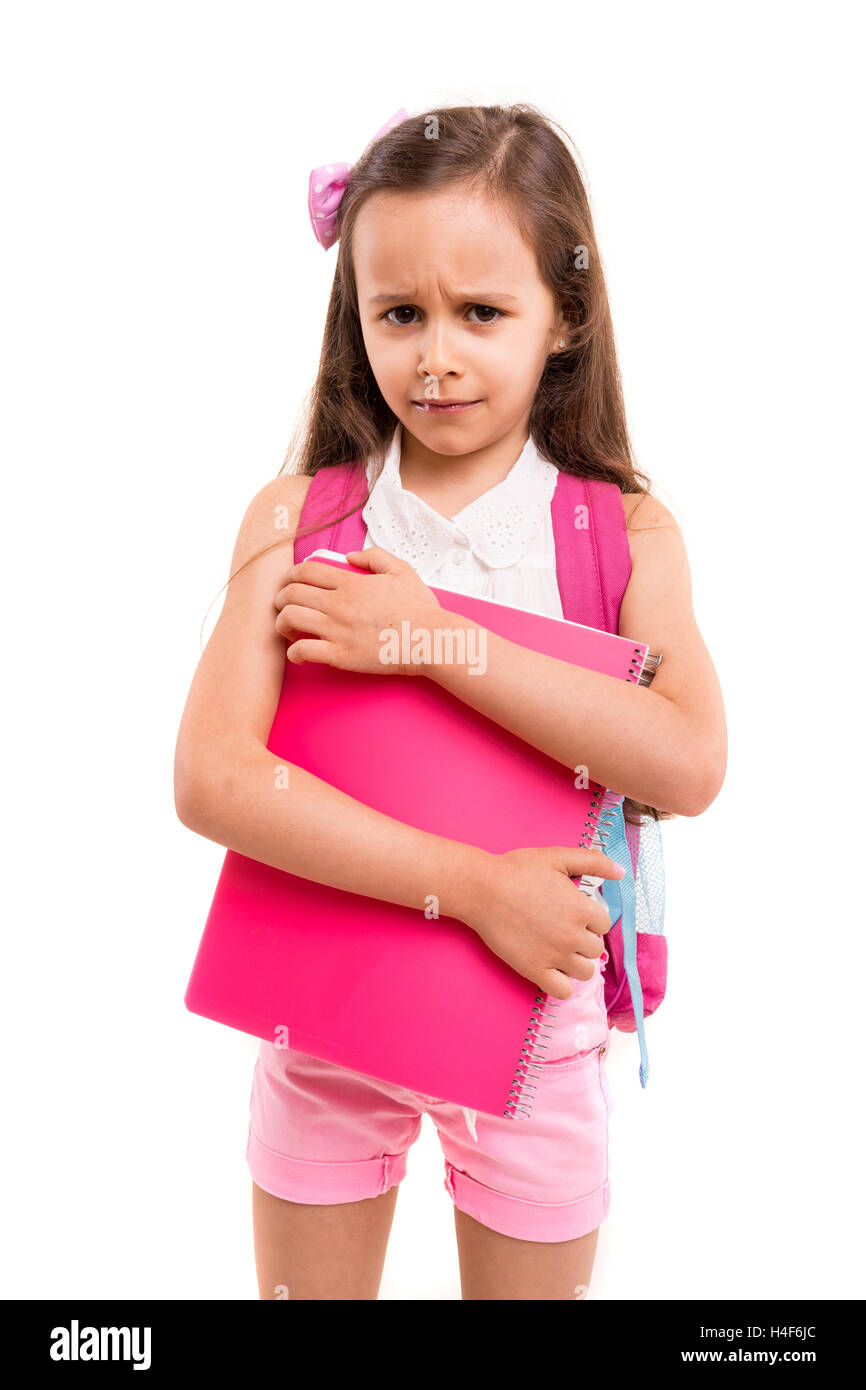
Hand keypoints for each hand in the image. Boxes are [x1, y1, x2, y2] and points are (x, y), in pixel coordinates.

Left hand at [274, 547, 441, 674]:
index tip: (290, 583)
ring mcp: (338, 630)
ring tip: (288, 630)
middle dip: (280, 598)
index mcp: (352, 583)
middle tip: (284, 606)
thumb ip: (374, 557)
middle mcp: (340, 604)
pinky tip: (299, 653)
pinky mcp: (341, 655)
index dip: (291, 575)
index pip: (306, 571)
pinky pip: (302, 651)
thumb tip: (350, 556)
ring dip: (281, 623)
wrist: (430, 640)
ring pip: (290, 618)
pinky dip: (294, 653)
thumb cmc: (420, 609)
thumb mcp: (402, 571)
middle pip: (291, 593)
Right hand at [460, 846, 626, 999]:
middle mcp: (573, 935)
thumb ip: (594, 861)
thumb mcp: (558, 856)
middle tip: (561, 929)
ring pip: (585, 972)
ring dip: (576, 962)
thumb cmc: (517, 870)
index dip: (589, 917)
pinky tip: (551, 969)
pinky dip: (561, 984)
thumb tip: (621, 872)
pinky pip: (563, 991)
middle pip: (596, 949)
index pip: (604, 923)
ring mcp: (555, 956)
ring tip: (558, 949)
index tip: (572, 912)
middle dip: (583, 939)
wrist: (482, 889)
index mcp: (582, 908)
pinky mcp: (535, 970)